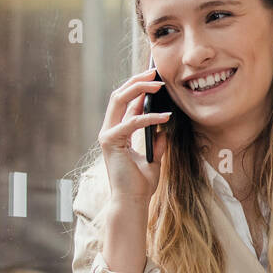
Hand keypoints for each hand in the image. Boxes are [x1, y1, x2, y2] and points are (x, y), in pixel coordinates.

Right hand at [98, 67, 173, 208]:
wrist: (133, 201)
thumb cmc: (141, 183)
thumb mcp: (154, 157)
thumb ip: (157, 141)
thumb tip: (164, 128)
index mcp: (118, 132)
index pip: (126, 102)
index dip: (139, 86)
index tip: (155, 76)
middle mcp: (109, 130)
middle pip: (119, 95)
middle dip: (136, 80)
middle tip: (155, 72)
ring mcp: (108, 135)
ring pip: (119, 101)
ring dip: (139, 89)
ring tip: (159, 85)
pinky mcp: (111, 142)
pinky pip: (132, 122)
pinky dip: (149, 117)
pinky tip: (165, 116)